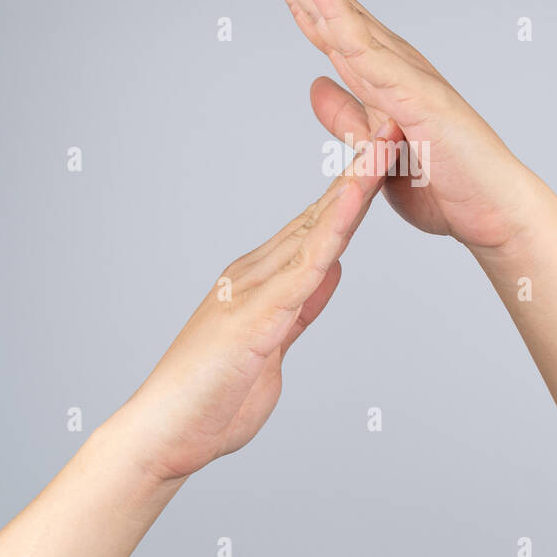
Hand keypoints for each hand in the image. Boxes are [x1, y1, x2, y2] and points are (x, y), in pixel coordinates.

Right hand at [114, 148, 389, 483]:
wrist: (164, 433)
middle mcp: (257, 273)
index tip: (386, 157)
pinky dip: (332, 230)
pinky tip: (354, 201)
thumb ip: (301, 306)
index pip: (319, 225)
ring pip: (316, 227)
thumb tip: (330, 270)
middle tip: (392, 123)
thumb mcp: (274, 345)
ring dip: (353, 184)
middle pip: (322, 212)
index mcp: (263, 281)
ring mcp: (255, 289)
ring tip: (382, 143)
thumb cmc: (212, 397)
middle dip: (360, 170)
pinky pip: (304, 266)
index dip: (355, 190)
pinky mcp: (257, 314)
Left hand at [233, 0, 556, 252]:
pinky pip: (366, 48)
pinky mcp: (414, 94)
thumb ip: (348, 117)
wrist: (494, 212)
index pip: (318, 17)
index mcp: (374, 72)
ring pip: (338, 12)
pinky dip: (338, 10)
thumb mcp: (374, 152)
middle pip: (322, 1)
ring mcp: (402, 71)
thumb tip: (315, 85)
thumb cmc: (444, 183)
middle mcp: (387, 60)